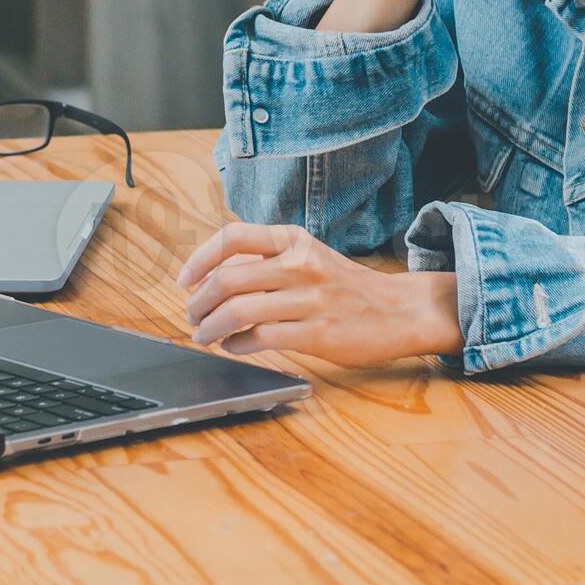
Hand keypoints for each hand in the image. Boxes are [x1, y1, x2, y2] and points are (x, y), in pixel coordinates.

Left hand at [179, 222, 461, 367]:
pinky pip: (261, 339)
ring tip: (205, 336)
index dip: (200, 259)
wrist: (399, 311)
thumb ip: (268, 261)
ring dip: (211, 328)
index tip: (186, 281)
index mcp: (295, 240)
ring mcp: (310, 299)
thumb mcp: (310, 257)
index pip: (233, 237)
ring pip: (240, 311)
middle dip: (199, 303)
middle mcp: (301, 264)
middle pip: (229, 279)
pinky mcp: (317, 334)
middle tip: (192, 317)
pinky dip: (236, 345)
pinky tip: (233, 347)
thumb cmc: (346, 286)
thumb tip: (215, 275)